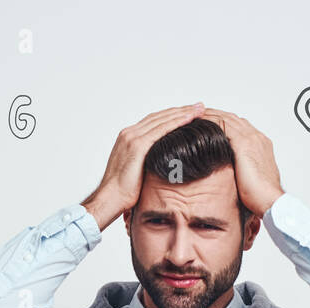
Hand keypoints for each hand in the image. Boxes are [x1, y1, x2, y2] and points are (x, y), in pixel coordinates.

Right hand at [81, 103, 205, 230]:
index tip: (189, 113)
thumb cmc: (123, 191)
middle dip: (180, 110)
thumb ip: (148, 161)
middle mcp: (129, 133)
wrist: (110, 198)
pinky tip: (189, 119)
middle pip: (159, 117)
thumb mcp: (138, 171)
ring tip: (198, 109)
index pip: (154, 121)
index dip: (172, 116)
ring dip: (182, 113)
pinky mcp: (137, 146)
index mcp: (128, 138)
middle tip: (198, 106)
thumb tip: (164, 164)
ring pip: (162, 120)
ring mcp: (132, 138)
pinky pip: (160, 130)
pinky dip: (176, 122)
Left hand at [201, 108, 284, 215]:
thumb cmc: (261, 196)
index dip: (224, 124)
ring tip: (195, 116)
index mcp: (260, 145)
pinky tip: (198, 123)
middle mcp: (257, 138)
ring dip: (211, 116)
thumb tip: (229, 174)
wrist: (270, 199)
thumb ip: (240, 170)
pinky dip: (210, 122)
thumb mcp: (248, 178)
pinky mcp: (244, 143)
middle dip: (216, 116)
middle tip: (199, 115)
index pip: (240, 127)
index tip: (210, 125)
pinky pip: (223, 125)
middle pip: (233, 119)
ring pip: (227, 118)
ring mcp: (251, 138)